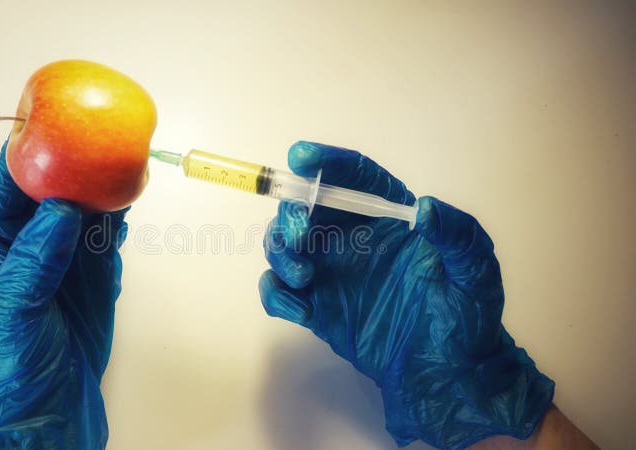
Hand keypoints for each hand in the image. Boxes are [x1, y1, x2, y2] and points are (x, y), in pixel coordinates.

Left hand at [0, 141, 127, 449]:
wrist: (53, 398)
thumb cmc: (14, 356)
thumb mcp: (16, 305)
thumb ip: (37, 256)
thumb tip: (59, 208)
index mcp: (0, 237)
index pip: (10, 179)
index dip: (28, 146)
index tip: (52, 118)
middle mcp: (35, 237)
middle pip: (56, 182)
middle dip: (76, 156)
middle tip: (100, 131)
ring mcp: (69, 250)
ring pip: (88, 202)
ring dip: (104, 181)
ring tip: (123, 155)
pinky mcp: (98, 267)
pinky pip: (111, 229)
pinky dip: (121, 211)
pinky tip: (130, 195)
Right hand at [260, 141, 553, 449]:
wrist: (449, 373)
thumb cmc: (467, 315)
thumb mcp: (476, 270)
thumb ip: (457, 234)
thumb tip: (425, 209)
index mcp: (388, 217)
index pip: (355, 177)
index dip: (327, 162)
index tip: (302, 158)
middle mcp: (353, 237)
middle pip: (306, 208)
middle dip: (291, 213)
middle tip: (299, 235)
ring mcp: (331, 272)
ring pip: (284, 245)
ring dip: (280, 252)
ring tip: (304, 277)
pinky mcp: (317, 307)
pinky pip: (279, 291)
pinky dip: (276, 295)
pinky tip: (300, 312)